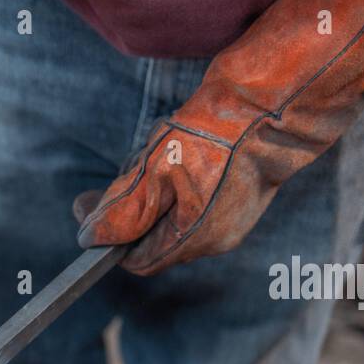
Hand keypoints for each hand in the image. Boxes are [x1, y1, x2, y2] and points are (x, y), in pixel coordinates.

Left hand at [75, 0, 363, 275]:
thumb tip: (90, 238)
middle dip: (133, 211)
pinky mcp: (246, 197)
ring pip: (177, 217)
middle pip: (155, 239)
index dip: (108, 238)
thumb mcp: (153, 172)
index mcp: (191, 241)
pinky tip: (186, 150)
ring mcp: (235, 220)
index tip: (89, 206)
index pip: (136, 261)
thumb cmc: (213, 135)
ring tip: (160, 153)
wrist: (275, 102)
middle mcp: (216, 241)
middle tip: (127, 169)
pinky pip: (199, 200)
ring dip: (157, 193)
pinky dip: (181, 182)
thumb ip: (120, 211)